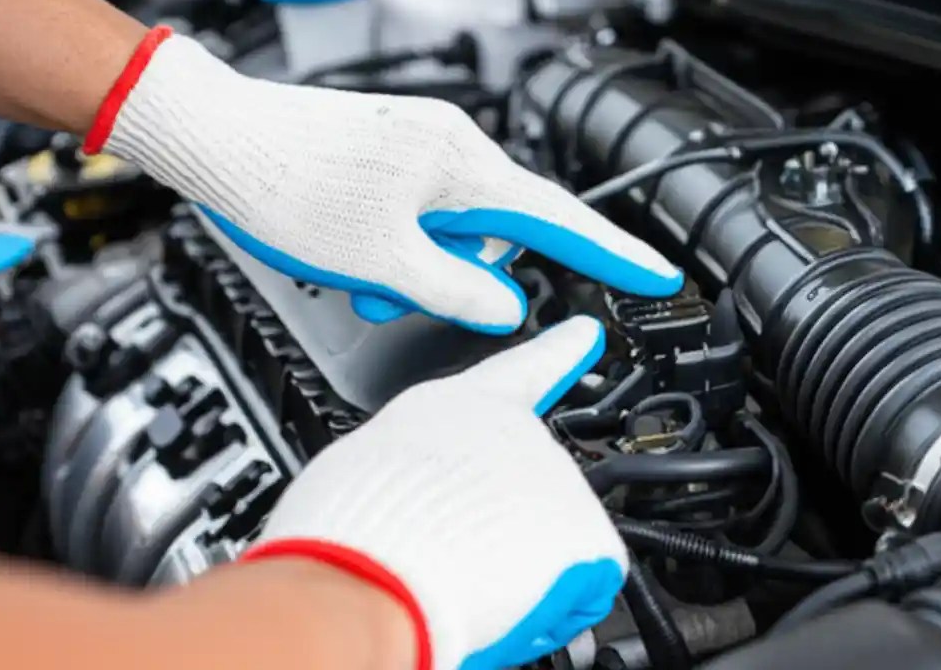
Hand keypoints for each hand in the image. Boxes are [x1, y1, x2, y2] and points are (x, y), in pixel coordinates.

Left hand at [83, 27, 681, 332]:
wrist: (213, 136)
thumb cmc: (288, 184)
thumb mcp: (383, 262)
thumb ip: (456, 290)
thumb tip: (505, 305)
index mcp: (461, 167)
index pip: (558, 220)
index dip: (613, 256)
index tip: (657, 275)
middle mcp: (447, 148)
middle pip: (492, 234)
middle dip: (453, 276)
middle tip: (390, 296)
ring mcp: (415, 147)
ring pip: (447, 229)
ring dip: (412, 267)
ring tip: (355, 277)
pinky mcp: (385, 154)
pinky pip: (414, 212)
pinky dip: (392, 245)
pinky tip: (349, 256)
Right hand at [242, 316, 626, 669]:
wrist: (371, 576)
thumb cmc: (353, 528)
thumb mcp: (376, 468)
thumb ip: (424, 467)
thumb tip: (426, 494)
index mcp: (461, 410)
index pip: (521, 371)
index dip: (558, 352)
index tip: (587, 333)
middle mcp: (519, 432)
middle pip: (527, 491)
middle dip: (505, 528)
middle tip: (454, 551)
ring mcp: (558, 478)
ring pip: (548, 546)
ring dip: (517, 569)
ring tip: (463, 575)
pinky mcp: (587, 531)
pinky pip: (578, 587)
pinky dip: (549, 607)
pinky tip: (502, 600)